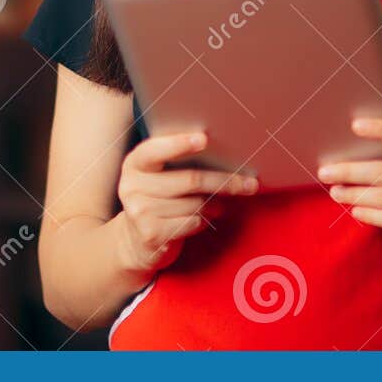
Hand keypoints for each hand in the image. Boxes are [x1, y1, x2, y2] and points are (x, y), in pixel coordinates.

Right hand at [114, 131, 258, 275]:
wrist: (135, 242)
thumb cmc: (157, 201)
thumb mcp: (157, 177)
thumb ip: (175, 163)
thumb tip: (220, 154)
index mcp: (135, 164)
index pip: (156, 150)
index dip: (180, 144)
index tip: (203, 139)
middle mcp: (132, 185)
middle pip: (190, 180)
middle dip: (223, 182)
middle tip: (248, 184)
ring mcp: (139, 211)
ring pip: (194, 204)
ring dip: (213, 205)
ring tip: (217, 206)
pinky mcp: (150, 234)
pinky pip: (191, 223)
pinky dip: (203, 221)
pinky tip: (202, 220)